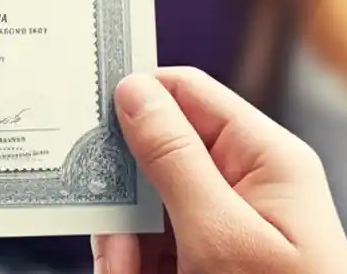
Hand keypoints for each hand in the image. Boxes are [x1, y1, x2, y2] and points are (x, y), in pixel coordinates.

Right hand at [93, 68, 346, 273]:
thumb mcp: (217, 234)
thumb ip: (172, 157)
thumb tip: (134, 90)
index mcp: (264, 156)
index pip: (186, 92)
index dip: (134, 96)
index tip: (82, 117)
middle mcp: (247, 181)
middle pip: (156, 153)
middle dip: (122, 197)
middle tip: (109, 242)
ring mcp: (228, 222)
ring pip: (147, 206)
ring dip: (124, 244)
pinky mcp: (211, 257)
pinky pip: (155, 243)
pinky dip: (136, 265)